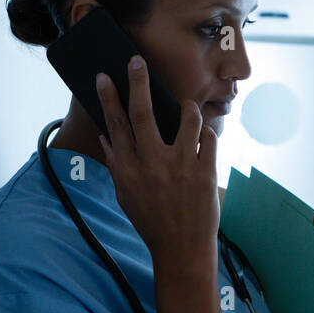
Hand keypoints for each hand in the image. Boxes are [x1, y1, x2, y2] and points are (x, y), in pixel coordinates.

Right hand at [96, 56, 218, 276]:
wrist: (182, 251)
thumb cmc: (152, 223)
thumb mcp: (126, 196)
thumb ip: (116, 165)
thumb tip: (106, 137)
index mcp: (129, 169)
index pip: (115, 125)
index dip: (108, 99)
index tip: (104, 77)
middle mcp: (152, 163)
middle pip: (142, 113)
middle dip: (138, 84)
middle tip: (136, 61)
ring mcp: (181, 166)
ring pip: (186, 119)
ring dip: (187, 108)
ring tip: (186, 108)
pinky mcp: (205, 172)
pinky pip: (209, 138)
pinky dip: (206, 132)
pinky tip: (203, 136)